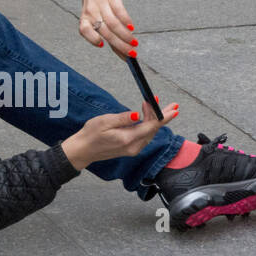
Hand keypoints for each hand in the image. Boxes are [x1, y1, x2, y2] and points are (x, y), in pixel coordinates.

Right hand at [61, 99, 179, 169]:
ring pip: (150, 132)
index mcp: (127, 139)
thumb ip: (123, 118)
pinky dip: (147, 124)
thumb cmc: (90, 135)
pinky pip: (144, 135)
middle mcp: (133, 147)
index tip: (173, 109)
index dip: (163, 117)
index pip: (151, 127)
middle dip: (161, 116)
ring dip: (154, 119)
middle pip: (153, 130)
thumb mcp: (104, 122)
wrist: (83, 150)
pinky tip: (146, 116)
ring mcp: (133, 149)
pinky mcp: (131, 148)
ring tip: (156, 105)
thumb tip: (137, 114)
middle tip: (171, 104)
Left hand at [75, 0, 136, 60]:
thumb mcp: (95, 16)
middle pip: (105, 32)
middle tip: (131, 54)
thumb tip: (123, 53)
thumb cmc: (95, 3)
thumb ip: (107, 33)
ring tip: (134, 43)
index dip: (92, 38)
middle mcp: (92, 12)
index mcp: (85, 19)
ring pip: (113, 23)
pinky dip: (126, 20)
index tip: (102, 46)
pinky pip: (119, 10)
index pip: (85, 31)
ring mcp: (102, 4)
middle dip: (119, 45)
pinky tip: (132, 27)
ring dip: (125, 36)